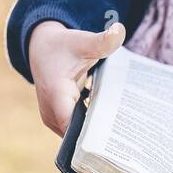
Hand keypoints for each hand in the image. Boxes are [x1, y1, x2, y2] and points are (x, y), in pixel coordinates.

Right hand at [28, 19, 125, 134]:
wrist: (41, 48)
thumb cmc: (63, 45)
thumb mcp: (83, 41)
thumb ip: (103, 40)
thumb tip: (120, 30)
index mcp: (56, 94)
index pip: (73, 127)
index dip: (94, 137)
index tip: (117, 139)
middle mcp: (51, 113)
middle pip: (79, 136)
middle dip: (102, 139)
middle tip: (131, 141)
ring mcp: (53, 119)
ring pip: (78, 137)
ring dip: (98, 136)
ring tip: (127, 138)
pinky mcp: (58, 120)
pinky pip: (76, 131)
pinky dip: (93, 129)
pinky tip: (114, 129)